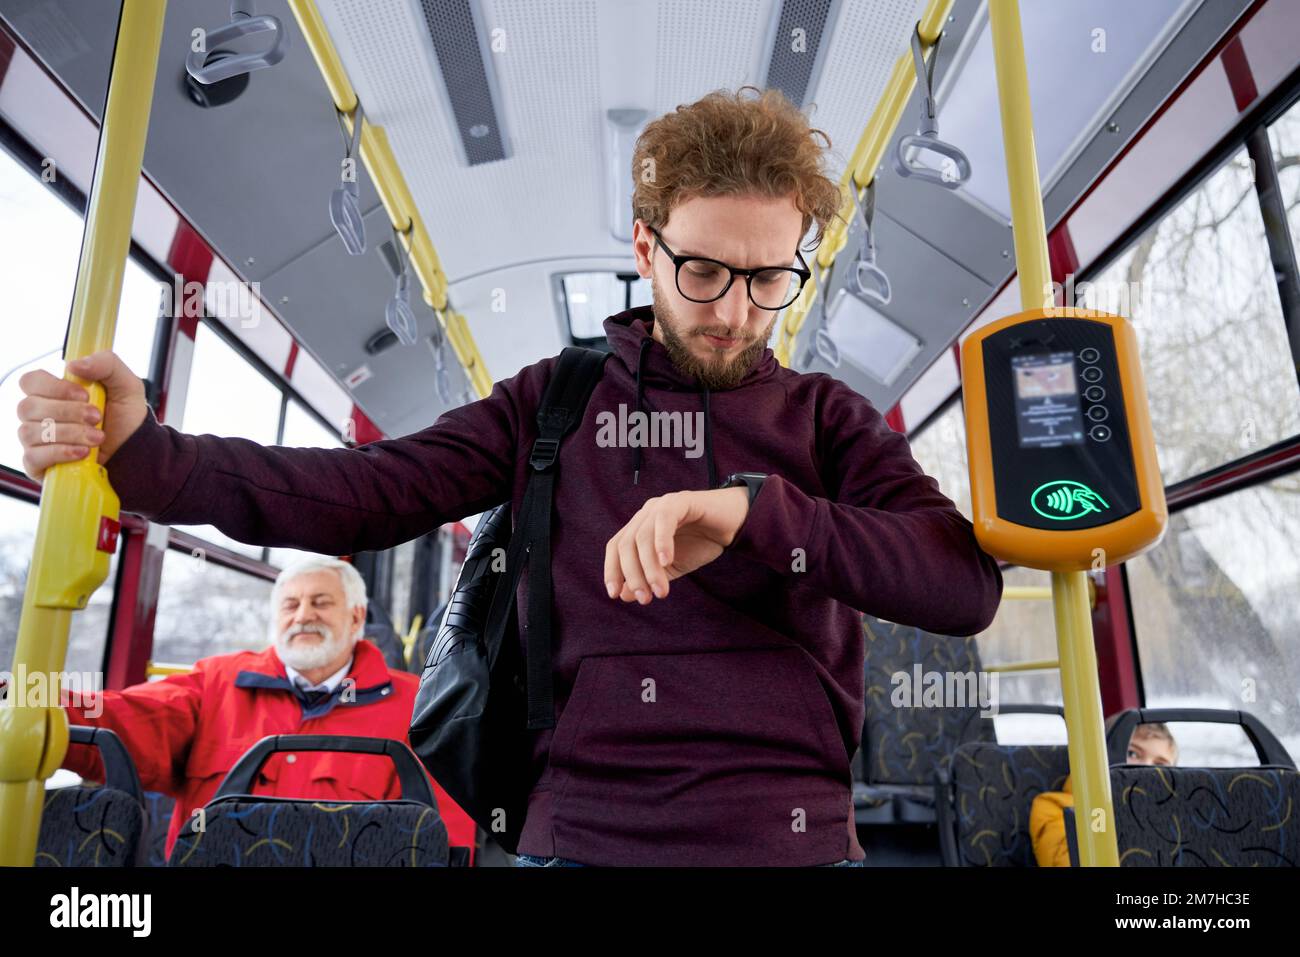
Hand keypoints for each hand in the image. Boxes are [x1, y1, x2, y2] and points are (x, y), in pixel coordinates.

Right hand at [15, 350, 146, 480]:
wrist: (135, 452)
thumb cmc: (125, 418)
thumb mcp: (126, 385)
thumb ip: (106, 364)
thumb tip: (73, 364)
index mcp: (53, 392)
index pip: (30, 381)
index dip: (54, 387)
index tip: (85, 395)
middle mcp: (38, 415)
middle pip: (29, 407)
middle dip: (68, 412)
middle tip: (97, 417)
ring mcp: (35, 440)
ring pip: (30, 432)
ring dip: (70, 433)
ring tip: (97, 438)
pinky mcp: (37, 465)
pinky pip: (32, 457)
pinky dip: (60, 453)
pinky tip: (83, 453)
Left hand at [603, 487, 749, 604]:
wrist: (735, 523)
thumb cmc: (702, 543)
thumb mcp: (672, 567)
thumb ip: (649, 578)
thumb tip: (623, 595)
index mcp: (640, 527)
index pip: (615, 547)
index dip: (612, 570)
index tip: (615, 594)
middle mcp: (646, 514)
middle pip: (625, 544)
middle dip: (632, 574)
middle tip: (645, 599)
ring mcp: (662, 505)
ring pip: (642, 537)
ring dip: (649, 567)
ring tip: (661, 591)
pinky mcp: (680, 500)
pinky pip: (664, 520)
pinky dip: (662, 542)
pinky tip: (667, 561)